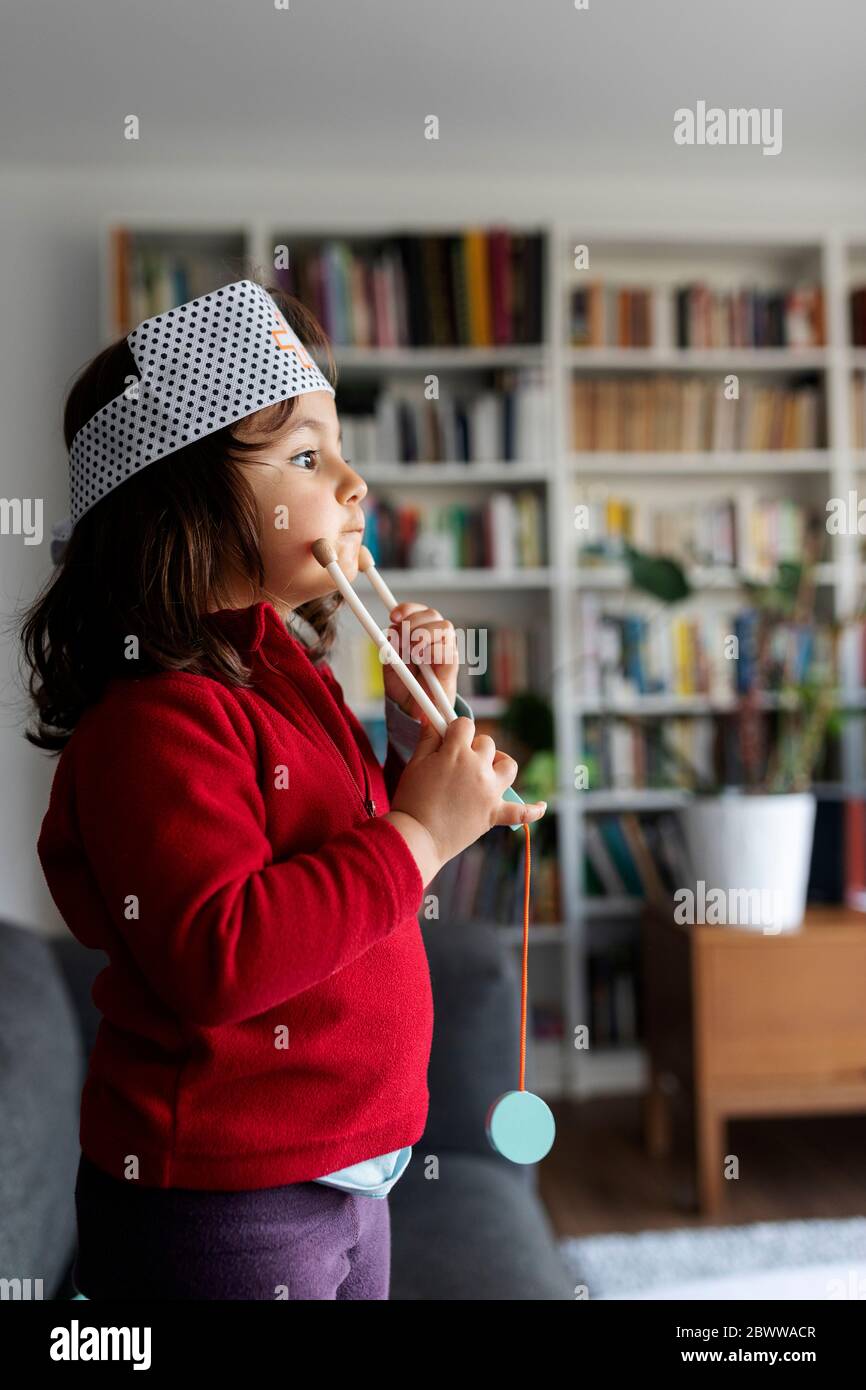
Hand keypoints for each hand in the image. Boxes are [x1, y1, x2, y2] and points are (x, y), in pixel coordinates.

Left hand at [383, 603, 458, 721]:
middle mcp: (435, 638)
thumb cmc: (404, 686)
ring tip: (413, 653)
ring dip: (425, 635)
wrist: (412, 711)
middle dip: (414, 622)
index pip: (418, 611)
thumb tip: (392, 630)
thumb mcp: (390, 663)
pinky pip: (448, 650)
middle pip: (433, 614)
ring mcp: (446, 650)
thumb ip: (391, 647)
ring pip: (445, 627)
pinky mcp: (452, 666)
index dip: (408, 609)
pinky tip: (423, 660)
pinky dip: (433, 651)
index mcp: (420, 632)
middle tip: (402, 638)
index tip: (393, 616)